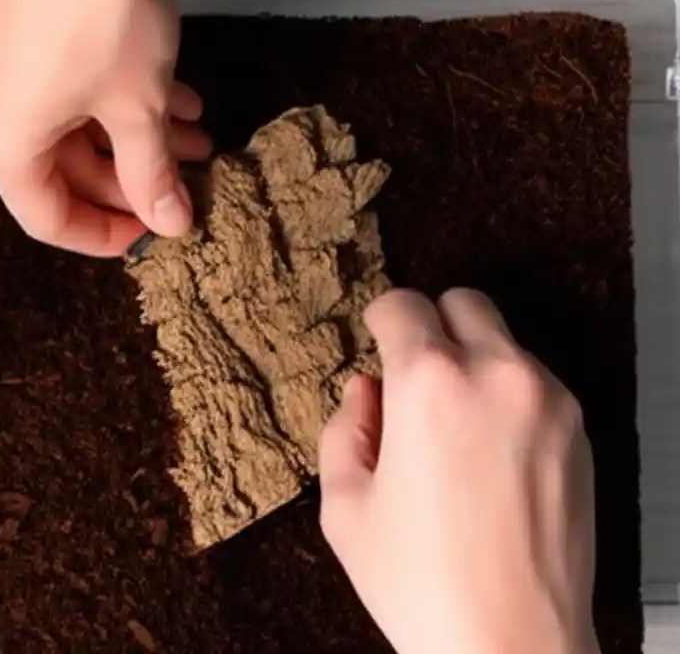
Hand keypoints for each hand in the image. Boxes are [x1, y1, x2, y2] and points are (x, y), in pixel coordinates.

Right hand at [0, 0, 211, 255]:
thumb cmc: (97, 7)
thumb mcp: (136, 104)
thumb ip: (150, 170)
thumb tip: (168, 221)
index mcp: (0, 145)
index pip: (48, 218)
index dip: (105, 234)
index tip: (152, 232)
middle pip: (58, 170)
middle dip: (130, 176)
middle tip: (184, 178)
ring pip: (63, 121)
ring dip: (129, 132)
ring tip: (190, 130)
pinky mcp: (1, 22)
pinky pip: (51, 80)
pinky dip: (105, 92)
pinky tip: (167, 88)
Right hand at [319, 288, 598, 653]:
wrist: (511, 642)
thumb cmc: (422, 583)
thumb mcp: (345, 506)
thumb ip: (344, 429)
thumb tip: (364, 391)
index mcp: (428, 384)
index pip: (403, 305)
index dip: (379, 321)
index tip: (375, 340)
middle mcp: (497, 376)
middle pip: (464, 303)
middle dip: (431, 328)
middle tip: (410, 380)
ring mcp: (548, 403)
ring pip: (504, 345)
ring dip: (473, 366)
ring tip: (449, 435)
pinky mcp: (578, 435)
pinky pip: (535, 387)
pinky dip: (506, 400)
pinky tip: (485, 458)